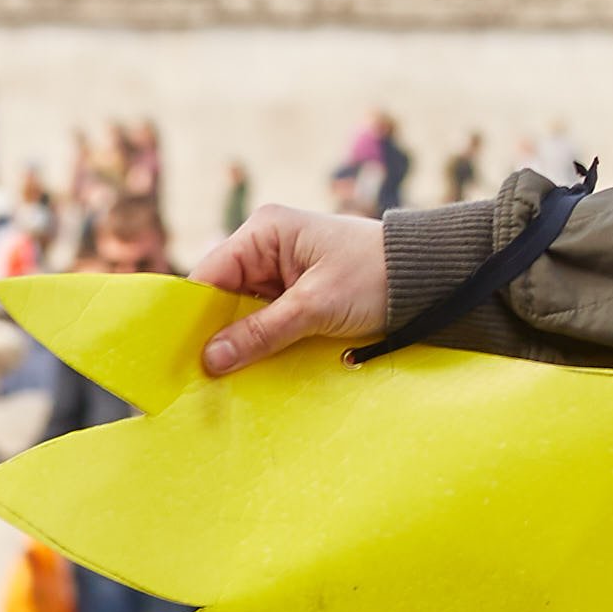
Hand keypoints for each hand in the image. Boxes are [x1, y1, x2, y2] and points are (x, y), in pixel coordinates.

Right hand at [196, 205, 390, 376]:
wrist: (433, 279)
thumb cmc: (377, 277)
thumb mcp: (316, 306)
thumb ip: (262, 332)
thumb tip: (210, 359)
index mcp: (264, 231)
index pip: (210, 275)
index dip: (193, 315)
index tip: (178, 355)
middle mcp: (266, 247)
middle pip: (222, 296)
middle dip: (216, 334)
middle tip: (198, 377)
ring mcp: (282, 272)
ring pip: (244, 313)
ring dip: (240, 342)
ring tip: (221, 380)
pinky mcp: (299, 295)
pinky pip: (267, 321)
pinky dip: (262, 342)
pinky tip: (251, 369)